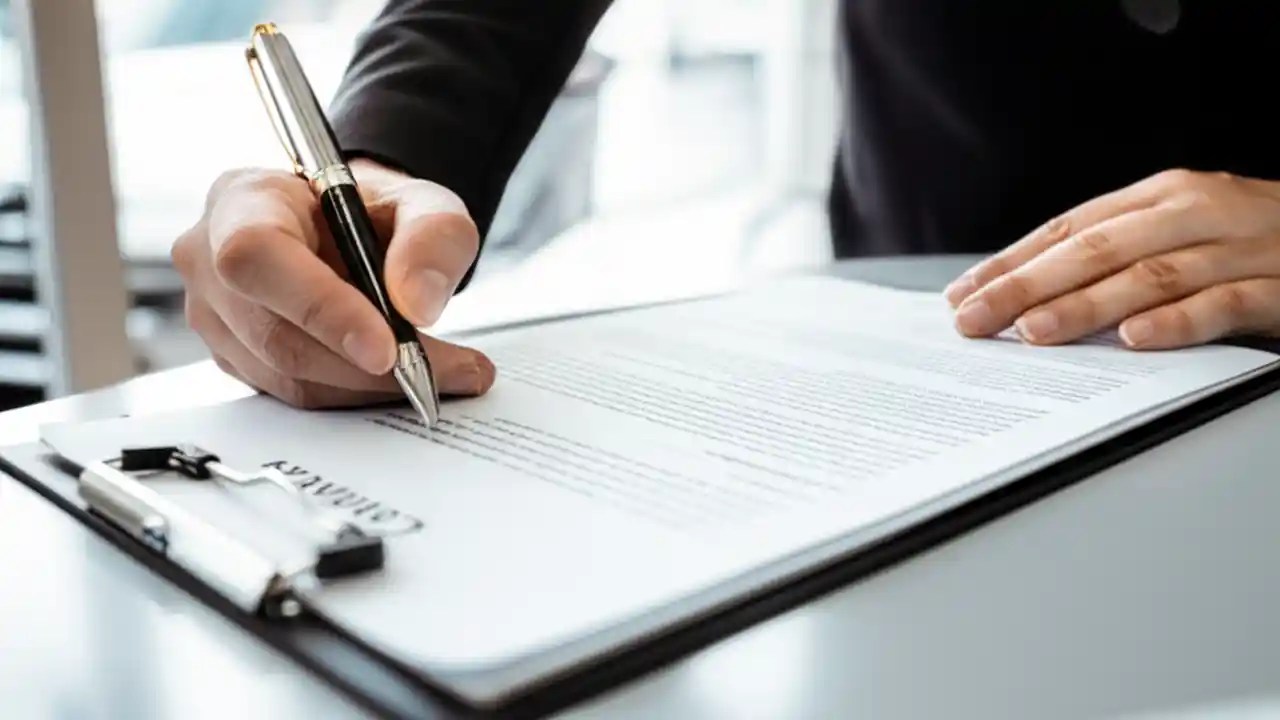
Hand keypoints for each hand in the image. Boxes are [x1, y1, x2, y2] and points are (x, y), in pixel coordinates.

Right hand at [173, 159, 495, 407]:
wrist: (349, 230)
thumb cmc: (372, 211)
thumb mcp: (422, 201)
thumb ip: (432, 236)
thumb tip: (418, 303)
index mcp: (245, 199)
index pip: (259, 255)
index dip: (319, 308)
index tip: (386, 348)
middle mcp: (211, 258)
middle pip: (276, 334)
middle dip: (365, 366)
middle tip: (442, 372)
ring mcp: (216, 316)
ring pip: (289, 376)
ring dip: (370, 386)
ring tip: (441, 375)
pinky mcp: (236, 359)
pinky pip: (295, 393)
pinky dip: (356, 393)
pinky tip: (402, 378)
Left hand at [945, 169, 1279, 348]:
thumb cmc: (1250, 241)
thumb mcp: (1179, 232)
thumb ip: (1116, 254)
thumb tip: (1029, 294)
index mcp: (1162, 197)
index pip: (1070, 228)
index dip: (1013, 261)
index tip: (963, 294)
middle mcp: (1195, 213)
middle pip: (1097, 249)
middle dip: (1027, 286)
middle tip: (976, 319)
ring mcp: (1239, 248)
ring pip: (1151, 275)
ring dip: (1086, 306)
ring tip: (1034, 333)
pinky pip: (1224, 303)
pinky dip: (1177, 322)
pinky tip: (1135, 339)